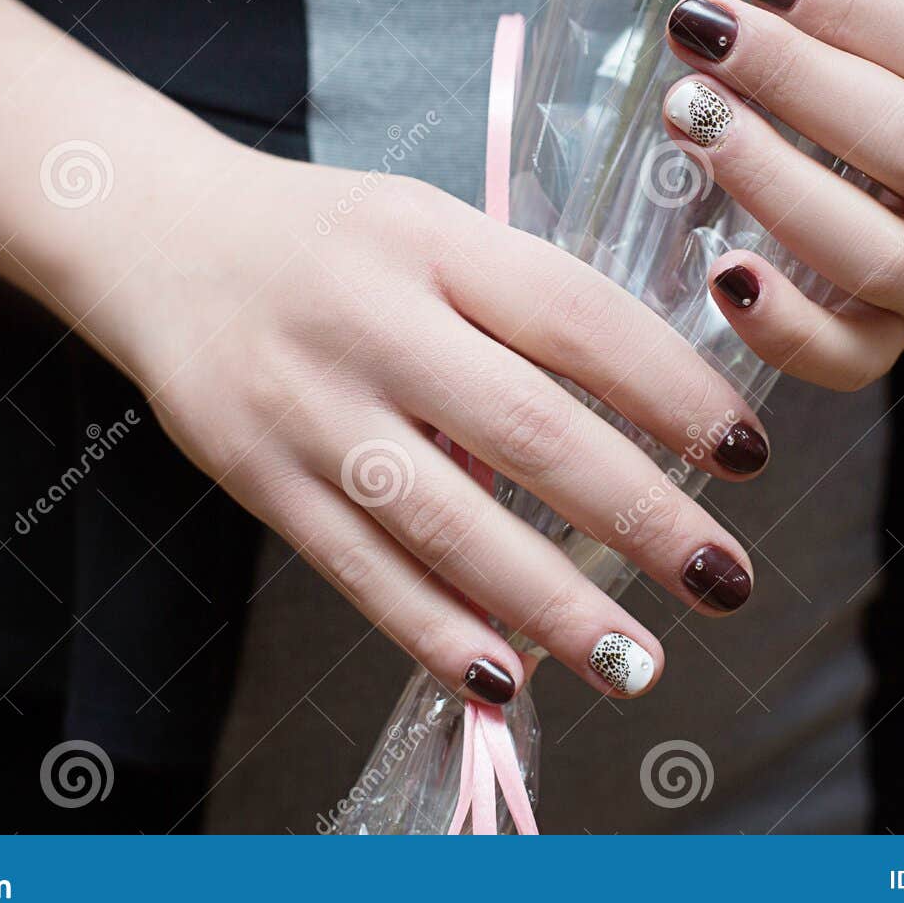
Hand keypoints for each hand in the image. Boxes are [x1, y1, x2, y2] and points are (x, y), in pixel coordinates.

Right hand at [107, 152, 772, 701]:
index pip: (577, 317)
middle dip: (640, 514)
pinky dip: (434, 627)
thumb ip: (516, 305)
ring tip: (635, 661)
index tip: (746, 455)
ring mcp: (309, 406)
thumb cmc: (325, 241)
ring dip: (551, 600)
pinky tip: (506, 675)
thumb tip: (643, 412)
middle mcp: (373, 320)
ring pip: (446, 520)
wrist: (158, 242)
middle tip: (723, 580)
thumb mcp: (426, 227)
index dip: (672, 388)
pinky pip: (359, 567)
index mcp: (434, 242)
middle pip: (528, 429)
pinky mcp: (258, 476)